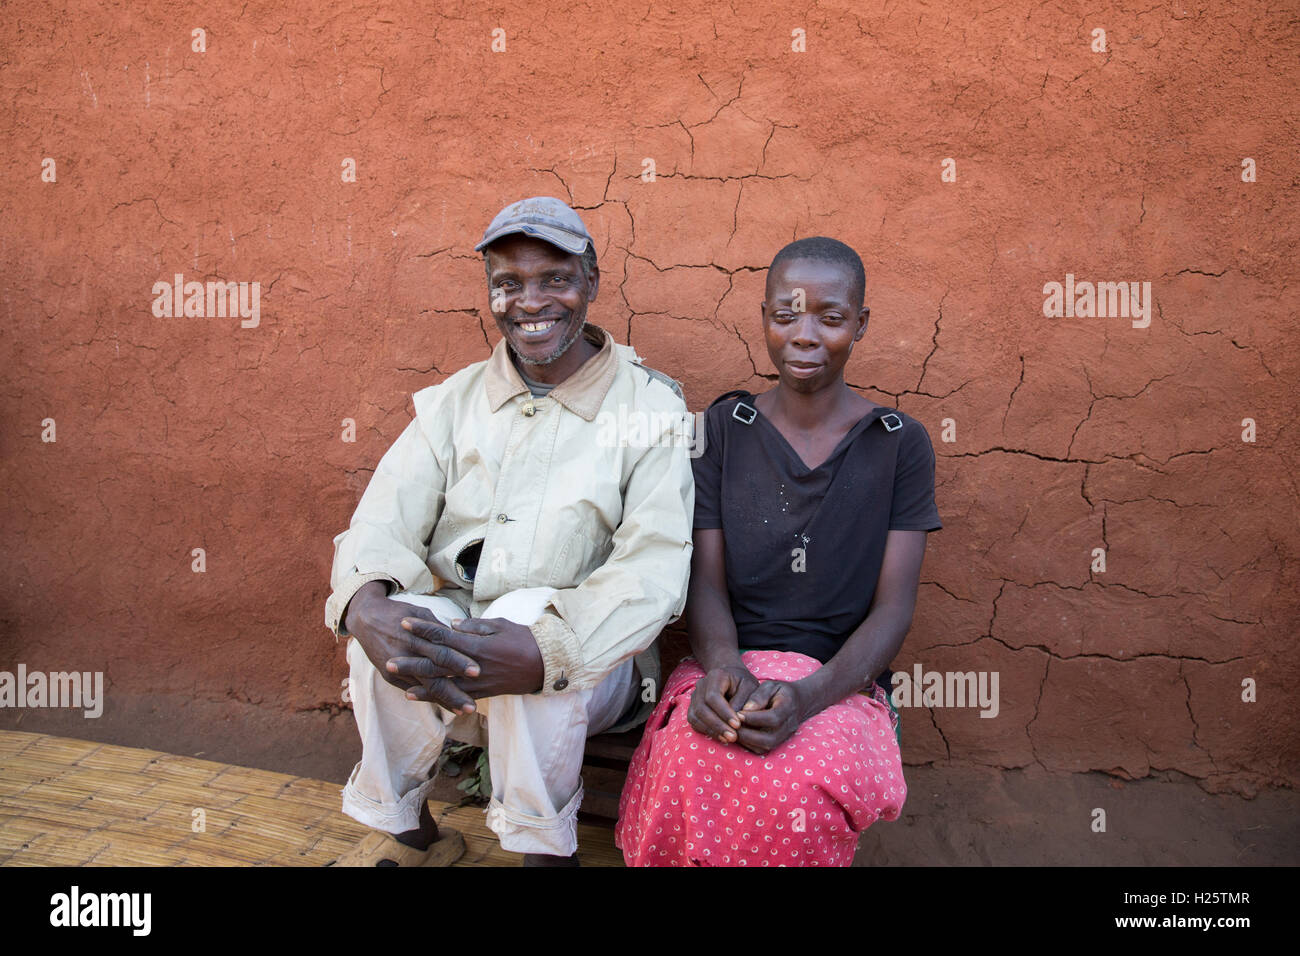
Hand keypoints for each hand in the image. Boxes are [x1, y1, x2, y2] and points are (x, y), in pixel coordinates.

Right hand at [343, 583, 480, 713]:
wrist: (365, 618)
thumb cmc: (399, 613)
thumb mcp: (421, 613)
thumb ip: (440, 629)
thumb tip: (463, 637)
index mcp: (417, 634)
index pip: (442, 650)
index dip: (460, 661)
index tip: (479, 671)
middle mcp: (407, 652)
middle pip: (434, 674)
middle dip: (454, 689)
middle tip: (472, 704)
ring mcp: (397, 667)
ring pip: (425, 687)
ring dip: (445, 700)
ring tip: (464, 711)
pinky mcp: (390, 677)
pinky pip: (413, 690)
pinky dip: (430, 699)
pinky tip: (447, 707)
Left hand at [391, 616, 543, 700]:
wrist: (545, 665)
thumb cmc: (525, 640)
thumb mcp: (500, 625)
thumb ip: (475, 626)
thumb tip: (453, 625)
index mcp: (477, 645)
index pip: (444, 637)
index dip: (423, 630)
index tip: (405, 623)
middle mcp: (473, 665)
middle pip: (437, 664)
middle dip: (412, 662)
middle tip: (388, 660)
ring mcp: (477, 682)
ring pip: (443, 684)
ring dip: (420, 684)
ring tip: (399, 684)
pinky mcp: (482, 693)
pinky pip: (456, 696)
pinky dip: (438, 697)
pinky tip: (422, 697)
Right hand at [687, 665, 759, 744]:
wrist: (732, 677)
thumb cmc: (743, 683)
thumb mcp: (751, 687)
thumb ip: (747, 700)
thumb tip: (740, 718)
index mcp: (716, 676)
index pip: (713, 696)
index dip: (724, 713)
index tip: (737, 725)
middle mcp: (701, 685)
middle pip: (702, 708)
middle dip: (717, 725)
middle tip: (733, 737)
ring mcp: (695, 697)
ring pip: (695, 716)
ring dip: (711, 730)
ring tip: (728, 739)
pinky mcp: (693, 707)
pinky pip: (694, 721)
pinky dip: (706, 731)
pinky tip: (720, 737)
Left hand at [734, 680, 803, 754]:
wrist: (799, 701)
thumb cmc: (780, 691)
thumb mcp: (770, 686)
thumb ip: (759, 696)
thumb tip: (745, 709)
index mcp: (789, 707)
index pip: (773, 718)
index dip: (754, 718)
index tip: (737, 714)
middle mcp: (789, 726)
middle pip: (769, 739)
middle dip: (747, 735)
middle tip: (731, 726)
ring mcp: (786, 736)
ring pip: (766, 747)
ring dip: (747, 741)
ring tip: (732, 731)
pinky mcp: (779, 742)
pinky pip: (764, 749)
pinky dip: (749, 744)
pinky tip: (739, 735)